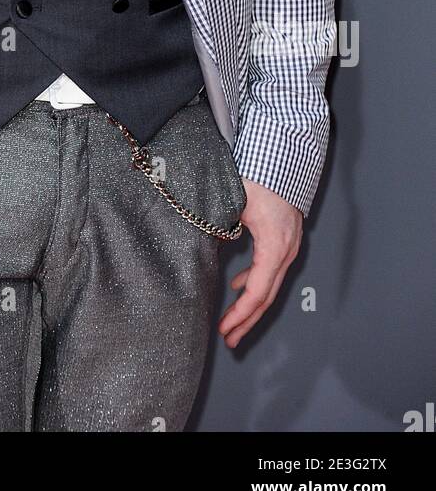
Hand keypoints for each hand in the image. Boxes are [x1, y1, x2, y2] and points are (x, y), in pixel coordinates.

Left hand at [218, 178, 302, 347]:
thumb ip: (218, 225)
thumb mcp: (234, 200)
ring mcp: (289, 244)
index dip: (240, 314)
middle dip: (247, 320)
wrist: (286, 151)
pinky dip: (255, 282)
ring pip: (271, 284)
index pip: (258, 291)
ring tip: (233, 322)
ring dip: (251, 304)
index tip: (224, 329)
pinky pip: (271, 268)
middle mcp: (286, 249)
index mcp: (274, 244)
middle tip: (229, 339)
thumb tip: (202, 244)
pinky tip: (240, 285)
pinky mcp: (285, 237)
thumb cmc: (261, 171)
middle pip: (267, 296)